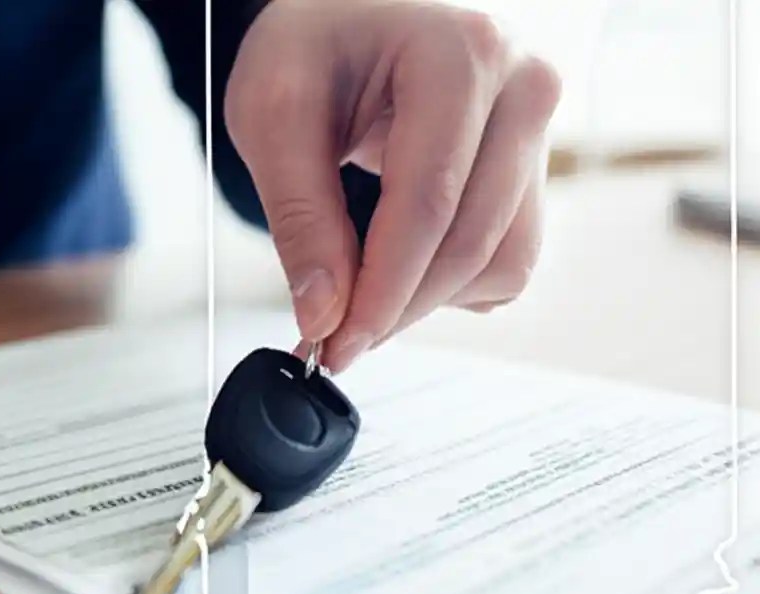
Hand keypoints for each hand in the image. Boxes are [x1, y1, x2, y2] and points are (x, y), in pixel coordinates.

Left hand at [225, 0, 561, 371]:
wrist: (343, 18)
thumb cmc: (310, 44)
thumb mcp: (274, 115)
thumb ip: (300, 216)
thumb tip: (324, 313)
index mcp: (459, 53)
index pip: (430, 201)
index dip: (382, 290)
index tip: (336, 343)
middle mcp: (521, 85)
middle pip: (471, 240)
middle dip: (397, 308)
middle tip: (332, 343)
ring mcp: (537, 126)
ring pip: (503, 259)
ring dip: (427, 299)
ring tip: (358, 298)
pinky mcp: (532, 165)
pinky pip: (509, 255)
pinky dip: (453, 283)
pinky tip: (400, 265)